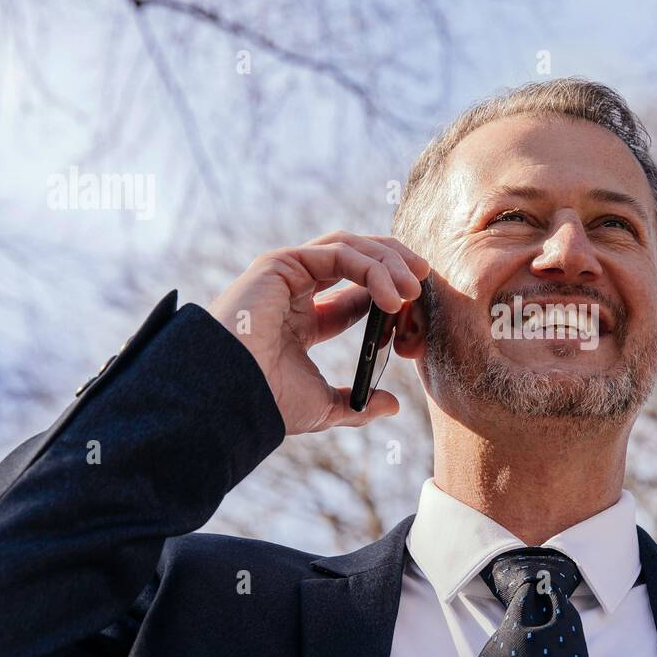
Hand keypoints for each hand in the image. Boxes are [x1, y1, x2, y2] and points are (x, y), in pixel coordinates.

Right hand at [206, 232, 428, 435]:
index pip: (357, 295)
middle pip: (356, 261)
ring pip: (351, 248)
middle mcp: (295, 291)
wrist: (232, 396)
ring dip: (388, 262)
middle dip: (395, 265)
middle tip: (424, 281)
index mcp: (304, 320)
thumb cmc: (267, 402)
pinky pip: (339, 253)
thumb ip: (357, 403)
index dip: (389, 298)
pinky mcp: (281, 262)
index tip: (412, 314)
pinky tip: (391, 295)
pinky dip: (371, 267)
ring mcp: (287, 273)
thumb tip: (391, 405)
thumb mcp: (325, 407)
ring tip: (413, 288)